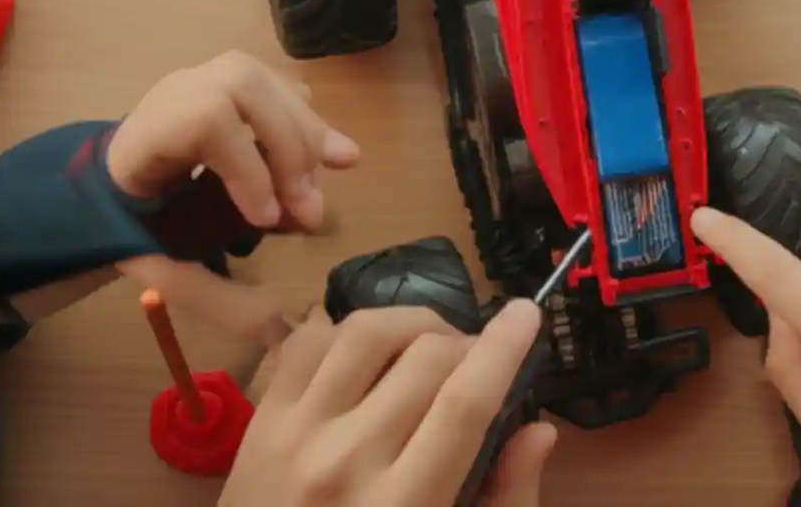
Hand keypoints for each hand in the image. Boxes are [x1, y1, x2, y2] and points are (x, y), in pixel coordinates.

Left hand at [103, 51, 359, 345]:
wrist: (111, 188)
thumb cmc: (134, 231)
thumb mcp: (159, 265)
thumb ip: (208, 291)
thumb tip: (275, 325)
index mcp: (146, 134)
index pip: (209, 123)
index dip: (249, 169)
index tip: (266, 219)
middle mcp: (178, 90)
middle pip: (249, 94)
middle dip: (290, 154)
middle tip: (309, 211)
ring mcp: (209, 77)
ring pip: (271, 89)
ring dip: (311, 140)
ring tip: (331, 183)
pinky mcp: (238, 81)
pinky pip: (284, 92)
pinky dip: (315, 124)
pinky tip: (337, 156)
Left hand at [220, 301, 555, 506]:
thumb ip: (503, 500)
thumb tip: (540, 430)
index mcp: (403, 505)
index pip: (464, 404)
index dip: (502, 349)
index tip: (527, 313)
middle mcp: (347, 460)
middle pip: (426, 359)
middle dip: (467, 342)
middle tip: (476, 360)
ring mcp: (296, 434)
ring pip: (366, 333)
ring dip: (412, 323)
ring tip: (429, 345)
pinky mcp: (260, 420)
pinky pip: (308, 341)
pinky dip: (346, 328)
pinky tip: (372, 350)